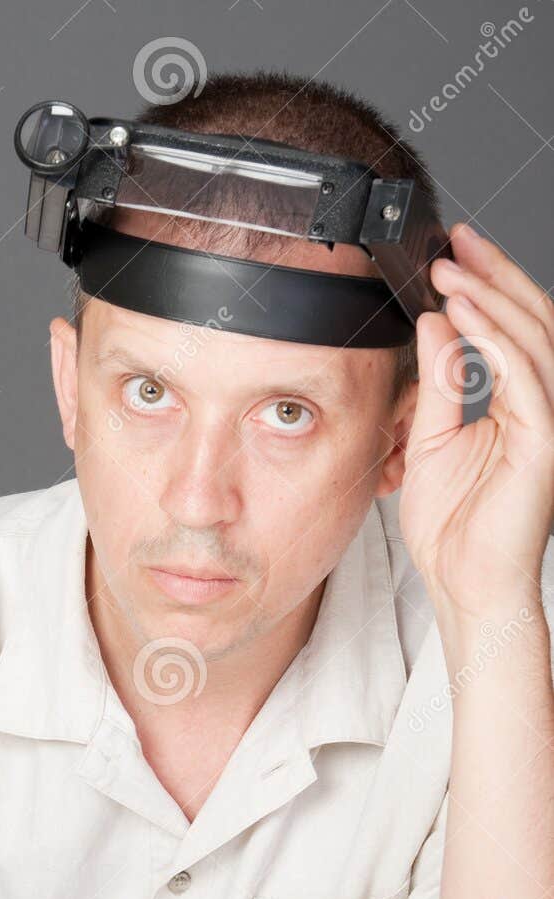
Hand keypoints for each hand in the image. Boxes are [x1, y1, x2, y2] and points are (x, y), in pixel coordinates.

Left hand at [399, 221, 553, 623]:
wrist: (464, 584)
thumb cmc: (452, 530)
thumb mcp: (430, 439)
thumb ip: (437, 381)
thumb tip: (437, 322)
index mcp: (519, 404)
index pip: (510, 330)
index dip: (485, 286)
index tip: (450, 254)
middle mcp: (541, 405)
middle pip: (529, 321)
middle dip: (493, 275)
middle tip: (453, 242)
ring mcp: (548, 420)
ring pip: (532, 337)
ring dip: (490, 296)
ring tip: (451, 269)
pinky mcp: (544, 439)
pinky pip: (522, 374)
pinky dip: (493, 338)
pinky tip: (463, 312)